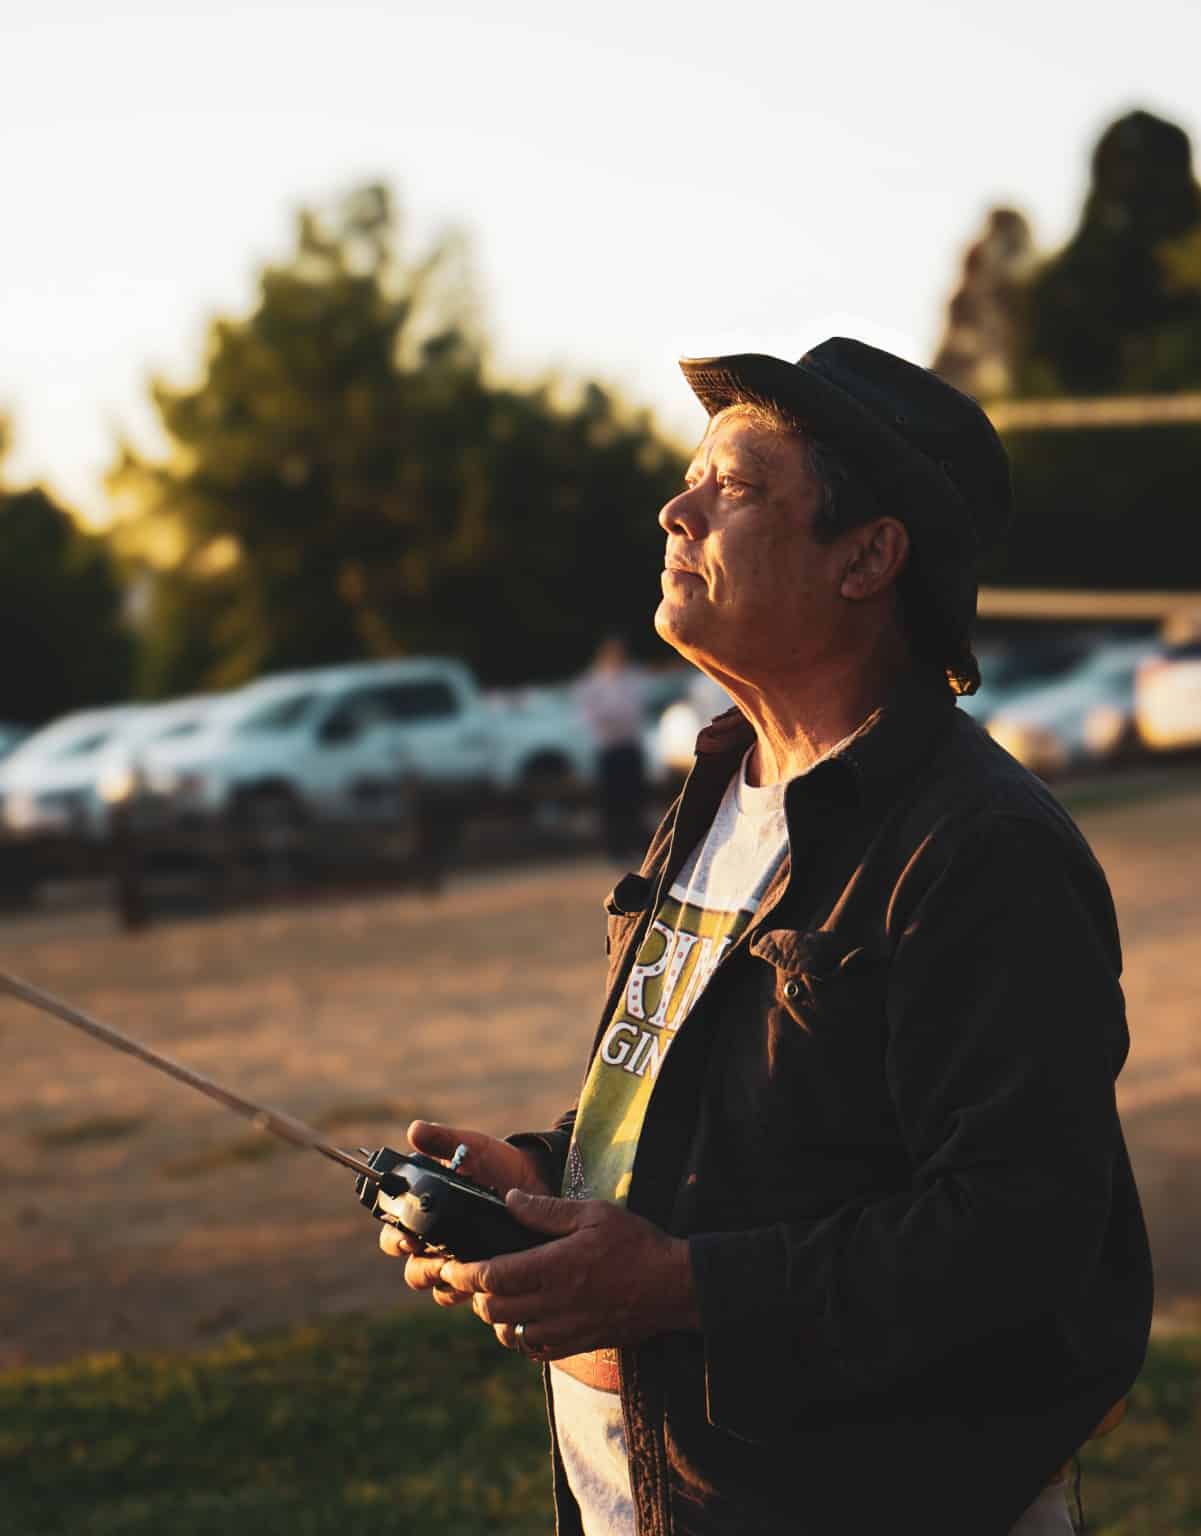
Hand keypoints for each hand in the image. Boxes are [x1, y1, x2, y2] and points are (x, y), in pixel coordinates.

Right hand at [377, 1121, 550, 1305]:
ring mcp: (461, 1260)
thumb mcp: (472, 1147)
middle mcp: (437, 1241)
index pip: (394, 1232)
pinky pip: (468, 1294)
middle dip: (420, 1268)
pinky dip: (472, 1289)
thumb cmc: (498, 1162)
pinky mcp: (484, 1275)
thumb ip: (444, 1140)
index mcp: (426, 1212)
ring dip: (445, 1281)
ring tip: (461, 1269)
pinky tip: (485, 1278)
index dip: (395, 1239)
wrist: (538, 1181)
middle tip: (438, 1260)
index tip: (409, 1239)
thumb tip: (415, 1130)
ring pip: (437, 1287)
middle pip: (412, 1268)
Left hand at [435, 1189, 699, 1358]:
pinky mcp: (579, 1343)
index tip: (452, 1266)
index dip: (465, 1273)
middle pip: (494, 1310)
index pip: (493, 1277)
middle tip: (473, 1278)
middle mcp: (555, 1303)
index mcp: (555, 1268)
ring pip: (511, 1335)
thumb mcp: (594, 1213)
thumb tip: (509, 1200)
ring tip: (500, 1297)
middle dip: (476, 1295)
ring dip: (498, 1318)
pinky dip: (522, 1338)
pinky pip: (536, 1351)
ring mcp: (567, 1329)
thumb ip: (547, 1209)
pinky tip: (526, 1320)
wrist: (674, 1287)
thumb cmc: (636, 1243)